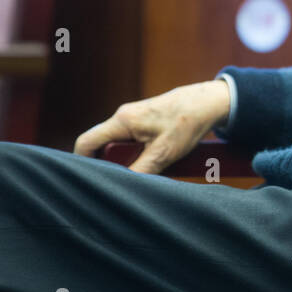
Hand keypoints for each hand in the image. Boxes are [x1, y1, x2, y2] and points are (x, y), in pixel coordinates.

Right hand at [73, 79, 230, 173]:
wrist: (209, 102)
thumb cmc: (187, 122)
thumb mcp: (163, 153)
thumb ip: (140, 171)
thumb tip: (123, 188)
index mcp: (122, 121)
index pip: (87, 142)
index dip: (82, 162)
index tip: (90, 180)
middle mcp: (123, 117)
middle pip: (102, 146)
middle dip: (111, 164)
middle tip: (128, 176)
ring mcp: (134, 119)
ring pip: (119, 146)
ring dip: (129, 160)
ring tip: (149, 166)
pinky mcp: (145, 123)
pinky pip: (132, 142)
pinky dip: (139, 154)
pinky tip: (157, 160)